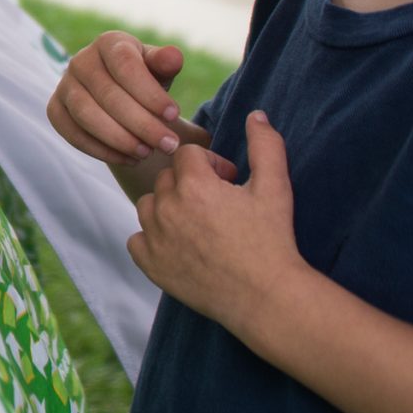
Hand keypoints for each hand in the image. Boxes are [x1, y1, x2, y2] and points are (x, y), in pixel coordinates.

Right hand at [49, 28, 201, 164]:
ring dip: (119, 139)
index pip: (125, 66)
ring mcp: (64, 85)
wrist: (121, 97)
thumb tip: (173, 57)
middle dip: (142, 124)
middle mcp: (81, 60)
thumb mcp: (160, 70)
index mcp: (109, 43)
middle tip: (168, 144)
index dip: (150, 93)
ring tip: (147, 153)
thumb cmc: (145, 81)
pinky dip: (101, 151)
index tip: (174, 116)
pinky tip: (129, 159)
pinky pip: (72, 133)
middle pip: (107, 94)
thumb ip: (167, 63)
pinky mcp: (55, 110)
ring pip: (86, 115)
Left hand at [129, 109, 304, 336]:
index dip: (211, 165)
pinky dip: (152, 239)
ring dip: (168, 207)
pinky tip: (178, 246)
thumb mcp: (275, 187)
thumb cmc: (272, 240)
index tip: (230, 183)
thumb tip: (256, 114)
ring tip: (198, 224)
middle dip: (190, 184)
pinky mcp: (150, 265)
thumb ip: (266, 145)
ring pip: (148, 205)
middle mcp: (166, 208)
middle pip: (167, 177)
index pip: (186, 154)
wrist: (266, 298)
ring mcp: (155, 238)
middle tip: (219, 205)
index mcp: (193, 184)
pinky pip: (136, 240)